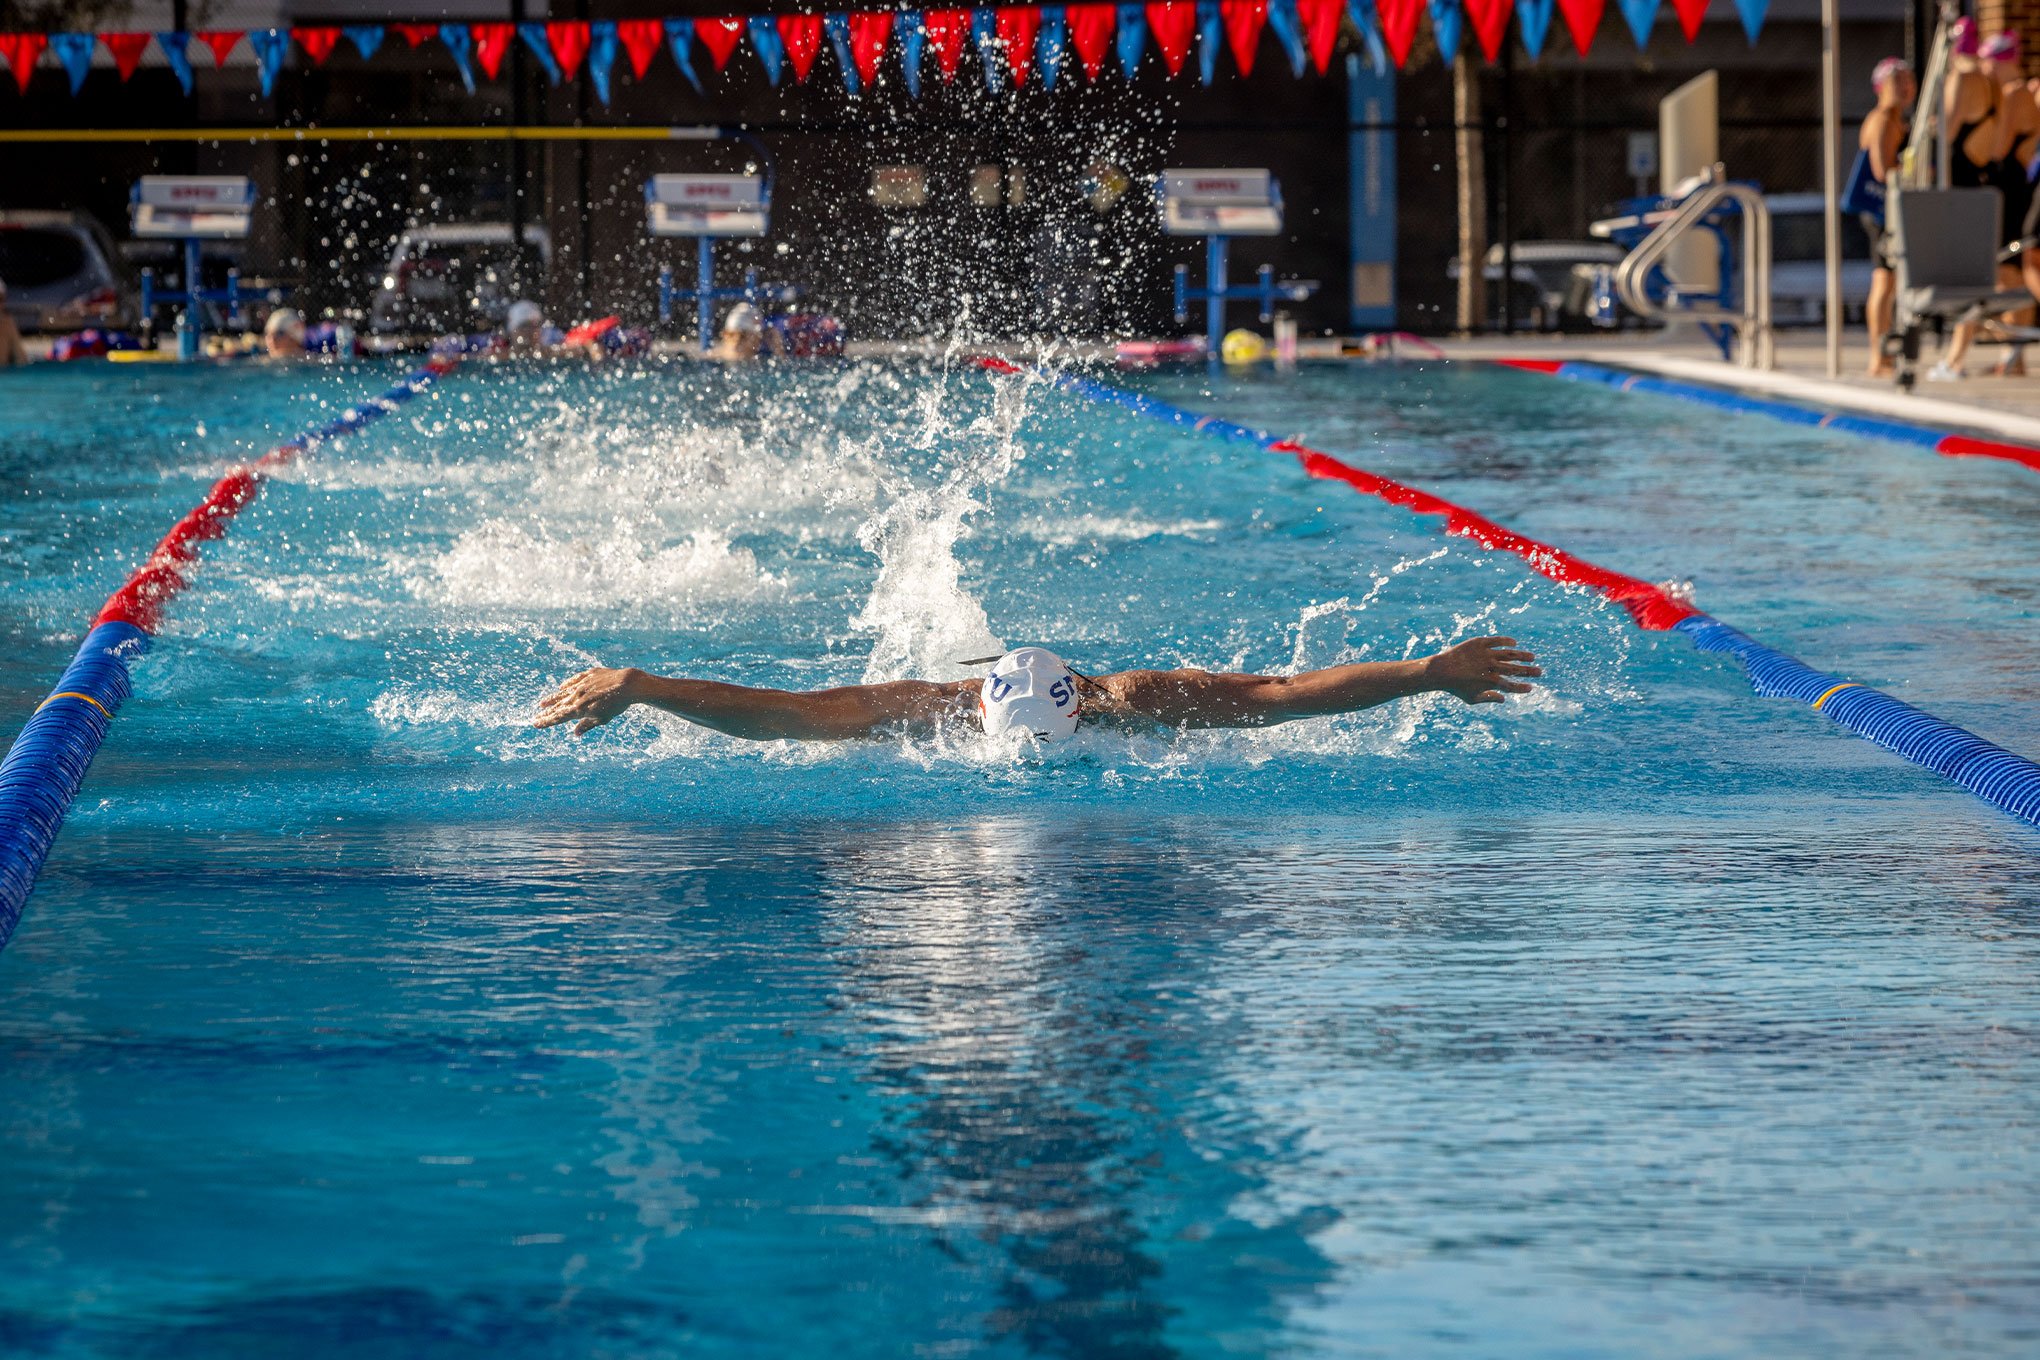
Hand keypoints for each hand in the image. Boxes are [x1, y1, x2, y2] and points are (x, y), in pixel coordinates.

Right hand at [533, 667, 642, 734]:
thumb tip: (576, 733)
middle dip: (546, 713)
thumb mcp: (602, 719)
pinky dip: (567, 685)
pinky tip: (561, 687)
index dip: (547, 721)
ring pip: (563, 693)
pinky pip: (574, 680)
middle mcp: (577, 696)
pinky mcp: (588, 675)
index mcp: (579, 709)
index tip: (536, 724)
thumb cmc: (617, 705)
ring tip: (542, 704)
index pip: (558, 717)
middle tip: (535, 717)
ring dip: (552, 699)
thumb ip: (587, 725)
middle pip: (558, 706)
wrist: (627, 685)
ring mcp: (582, 684)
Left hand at [1424, 636, 1540, 704]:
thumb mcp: (1471, 698)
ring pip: (1509, 653)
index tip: (1531, 687)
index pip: (1511, 685)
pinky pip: (1497, 640)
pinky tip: (1515, 643)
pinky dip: (1507, 641)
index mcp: (1489, 682)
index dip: (1522, 687)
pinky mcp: (1479, 643)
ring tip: (1532, 657)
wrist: (1440, 670)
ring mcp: (1485, 654)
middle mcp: (1489, 667)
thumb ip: (1489, 699)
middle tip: (1540, 672)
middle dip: (1529, 671)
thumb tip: (1504, 699)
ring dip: (1522, 655)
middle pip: (1514, 669)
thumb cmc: (1456, 687)